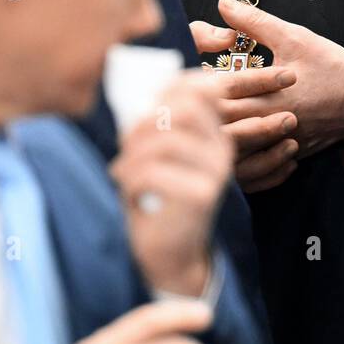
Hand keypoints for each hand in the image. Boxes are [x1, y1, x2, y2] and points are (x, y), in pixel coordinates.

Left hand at [111, 75, 232, 295]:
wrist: (170, 256)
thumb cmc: (157, 199)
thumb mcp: (159, 156)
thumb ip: (158, 125)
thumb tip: (143, 91)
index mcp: (214, 135)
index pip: (201, 90)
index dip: (168, 88)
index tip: (144, 106)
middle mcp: (220, 150)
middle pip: (182, 109)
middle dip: (143, 124)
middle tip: (126, 146)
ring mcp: (214, 172)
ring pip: (164, 140)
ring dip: (132, 154)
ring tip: (123, 170)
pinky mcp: (201, 196)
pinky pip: (153, 171)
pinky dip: (131, 180)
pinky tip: (130, 193)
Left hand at [193, 0, 343, 185]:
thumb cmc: (330, 64)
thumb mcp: (293, 36)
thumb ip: (254, 22)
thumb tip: (223, 3)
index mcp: (270, 96)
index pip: (220, 98)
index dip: (195, 90)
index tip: (179, 80)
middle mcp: (272, 126)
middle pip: (222, 129)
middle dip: (199, 117)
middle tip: (173, 108)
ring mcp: (281, 144)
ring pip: (237, 155)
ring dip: (214, 143)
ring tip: (193, 129)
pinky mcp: (289, 154)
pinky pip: (258, 168)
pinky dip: (239, 163)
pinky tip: (222, 152)